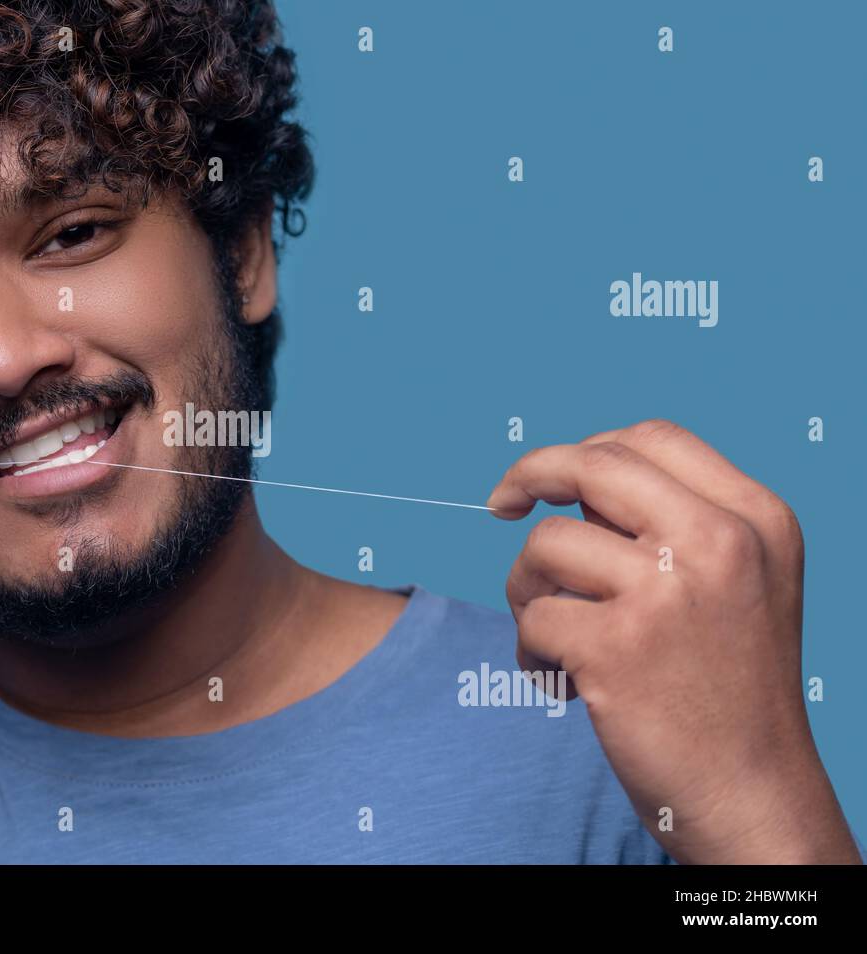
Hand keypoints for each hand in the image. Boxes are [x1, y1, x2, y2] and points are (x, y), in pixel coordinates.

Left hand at [488, 419, 859, 863]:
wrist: (754, 793)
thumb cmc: (728, 688)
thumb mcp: (738, 584)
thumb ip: (672, 524)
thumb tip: (568, 481)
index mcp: (754, 519)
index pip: (652, 439)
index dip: (586, 448)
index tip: (547, 478)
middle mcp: (719, 543)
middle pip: (592, 465)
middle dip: (528, 474)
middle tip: (499, 504)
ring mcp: (667, 592)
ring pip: (546, 545)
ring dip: (529, 592)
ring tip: (559, 641)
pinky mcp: (617, 646)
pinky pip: (532, 618)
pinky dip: (531, 653)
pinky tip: (565, 685)